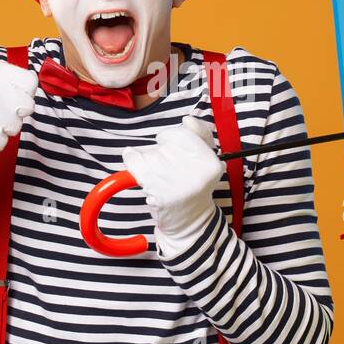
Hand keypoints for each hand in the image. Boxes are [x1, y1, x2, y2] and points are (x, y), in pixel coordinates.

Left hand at [122, 115, 224, 258]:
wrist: (189, 223)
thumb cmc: (193, 187)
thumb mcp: (206, 160)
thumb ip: (200, 134)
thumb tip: (187, 119)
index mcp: (210, 161)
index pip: (183, 130)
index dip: (175, 140)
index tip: (178, 154)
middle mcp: (194, 169)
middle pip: (164, 140)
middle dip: (162, 151)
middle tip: (171, 172)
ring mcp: (174, 179)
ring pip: (148, 150)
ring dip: (149, 161)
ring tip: (162, 179)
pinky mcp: (155, 189)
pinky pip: (133, 159)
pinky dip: (133, 163)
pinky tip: (143, 176)